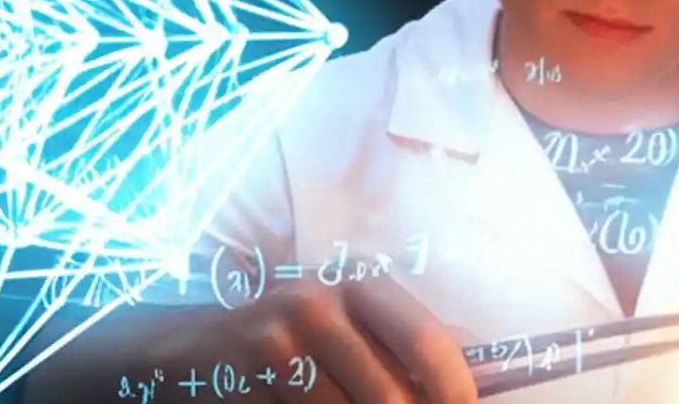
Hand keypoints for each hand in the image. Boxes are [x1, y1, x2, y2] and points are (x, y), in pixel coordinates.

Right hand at [146, 271, 477, 403]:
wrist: (191, 348)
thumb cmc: (295, 335)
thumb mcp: (350, 318)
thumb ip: (409, 339)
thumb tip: (486, 367)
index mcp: (357, 285)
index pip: (427, 341)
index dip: (455, 390)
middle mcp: (316, 307)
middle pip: (391, 396)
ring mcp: (274, 347)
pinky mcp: (240, 385)